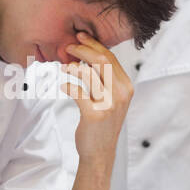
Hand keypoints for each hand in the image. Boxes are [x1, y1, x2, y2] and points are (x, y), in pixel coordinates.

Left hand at [62, 32, 133, 161]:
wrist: (100, 152)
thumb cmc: (102, 124)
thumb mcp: (111, 99)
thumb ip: (105, 79)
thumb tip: (88, 56)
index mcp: (126, 87)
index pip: (110, 58)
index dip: (93, 44)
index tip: (80, 37)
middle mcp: (121, 94)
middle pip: (101, 60)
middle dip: (82, 50)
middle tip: (67, 48)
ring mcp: (109, 104)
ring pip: (89, 73)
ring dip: (72, 66)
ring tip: (63, 66)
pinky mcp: (94, 114)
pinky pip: (77, 92)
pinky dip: (68, 86)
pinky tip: (63, 86)